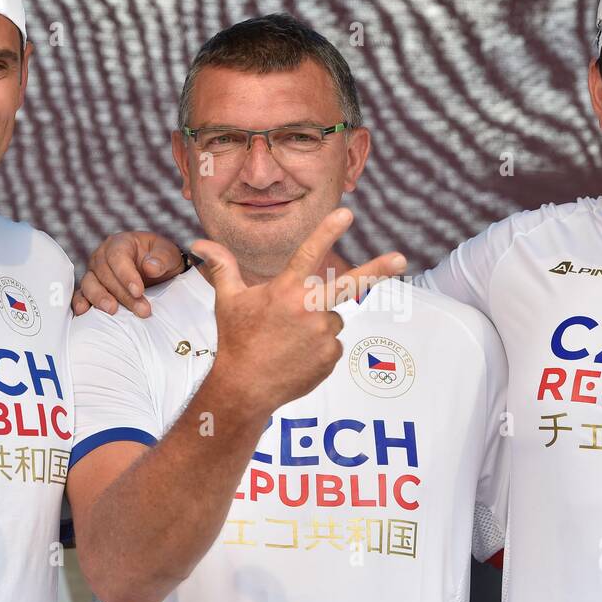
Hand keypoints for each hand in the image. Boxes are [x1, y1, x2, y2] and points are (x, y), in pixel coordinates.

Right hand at [71, 231, 185, 317]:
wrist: (158, 271)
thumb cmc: (161, 259)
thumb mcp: (169, 254)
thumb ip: (162, 258)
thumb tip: (150, 267)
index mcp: (120, 243)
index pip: (118, 256)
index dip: (126, 274)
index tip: (139, 291)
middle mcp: (102, 256)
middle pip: (105, 274)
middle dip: (123, 294)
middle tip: (142, 310)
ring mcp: (94, 273)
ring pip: (90, 284)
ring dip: (100, 299)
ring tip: (113, 311)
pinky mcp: (90, 289)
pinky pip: (81, 295)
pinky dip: (80, 302)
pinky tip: (83, 312)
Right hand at [197, 208, 406, 409]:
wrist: (244, 388)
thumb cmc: (235, 340)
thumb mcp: (228, 300)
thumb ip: (222, 266)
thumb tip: (199, 241)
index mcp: (286, 290)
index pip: (310, 253)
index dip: (328, 231)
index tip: (347, 214)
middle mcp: (308, 309)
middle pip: (351, 284)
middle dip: (379, 269)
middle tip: (401, 259)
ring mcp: (322, 334)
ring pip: (331, 318)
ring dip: (317, 324)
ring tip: (289, 340)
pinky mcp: (330, 356)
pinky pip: (331, 344)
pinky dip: (318, 347)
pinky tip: (296, 356)